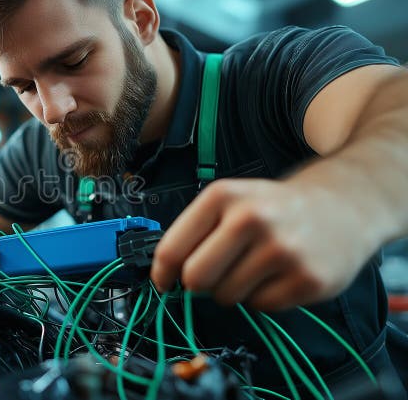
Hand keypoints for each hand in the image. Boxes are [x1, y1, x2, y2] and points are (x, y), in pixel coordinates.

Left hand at [150, 178, 375, 310]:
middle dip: (198, 284)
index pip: (172, 249)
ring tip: (254, 267)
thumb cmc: (273, 208)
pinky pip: (260, 306)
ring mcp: (282, 250)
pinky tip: (278, 275)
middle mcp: (251, 219)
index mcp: (223, 197)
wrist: (343, 205)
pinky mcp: (307, 279)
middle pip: (195, 279)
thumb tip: (164, 276)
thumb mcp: (230, 201)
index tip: (164, 282)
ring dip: (233, 290)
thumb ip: (195, 232)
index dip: (162, 274)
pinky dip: (263, 298)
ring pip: (226, 296)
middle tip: (216, 273)